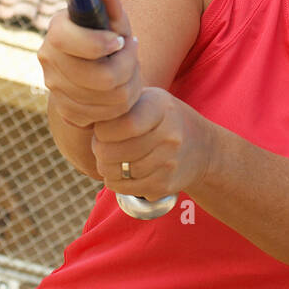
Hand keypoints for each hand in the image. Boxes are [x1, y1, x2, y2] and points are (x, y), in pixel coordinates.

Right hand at [38, 0, 142, 128]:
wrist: (95, 70)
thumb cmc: (106, 35)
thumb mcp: (112, 19)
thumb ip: (110, 2)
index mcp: (56, 31)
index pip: (68, 40)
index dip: (99, 43)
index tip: (118, 40)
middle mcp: (49, 61)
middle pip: (101, 77)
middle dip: (127, 66)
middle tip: (131, 53)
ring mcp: (56, 89)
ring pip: (111, 98)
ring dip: (131, 82)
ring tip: (131, 68)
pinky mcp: (68, 112)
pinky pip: (109, 115)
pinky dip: (123, 102)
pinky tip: (122, 87)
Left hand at [91, 88, 211, 204]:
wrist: (203, 148)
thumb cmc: (164, 120)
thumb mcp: (149, 100)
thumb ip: (123, 105)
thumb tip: (86, 115)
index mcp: (161, 107)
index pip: (123, 124)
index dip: (102, 131)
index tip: (101, 130)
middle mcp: (169, 135)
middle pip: (115, 151)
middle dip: (99, 151)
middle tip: (99, 148)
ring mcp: (169, 162)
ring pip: (118, 172)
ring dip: (106, 168)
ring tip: (111, 159)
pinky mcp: (165, 184)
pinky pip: (126, 188)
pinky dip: (116, 182)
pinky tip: (121, 173)